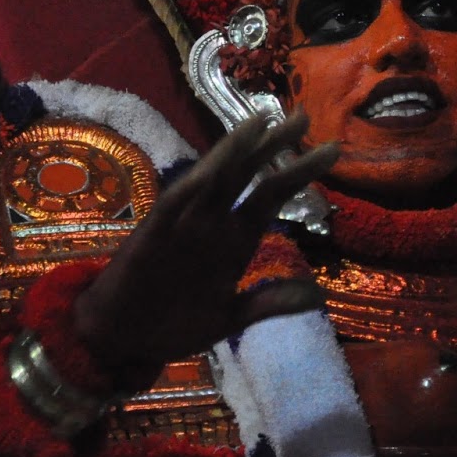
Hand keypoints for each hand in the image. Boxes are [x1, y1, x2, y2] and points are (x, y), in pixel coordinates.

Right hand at [73, 113, 338, 376]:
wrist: (124, 341)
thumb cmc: (174, 324)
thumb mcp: (230, 318)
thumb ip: (267, 303)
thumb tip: (315, 295)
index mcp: (235, 240)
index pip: (272, 196)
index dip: (299, 172)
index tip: (331, 148)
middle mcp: (213, 224)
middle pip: (248, 175)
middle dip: (274, 146)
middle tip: (302, 115)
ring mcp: (183, 225)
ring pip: (212, 179)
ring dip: (233, 151)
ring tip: (258, 122)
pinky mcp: (153, 236)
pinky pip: (171, 207)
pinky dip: (188, 189)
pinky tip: (206, 172)